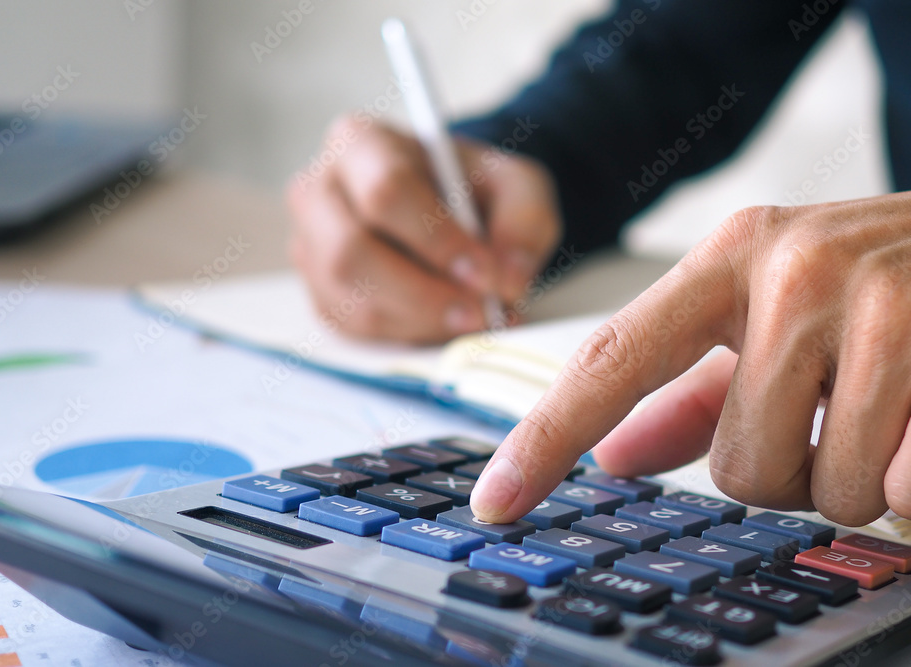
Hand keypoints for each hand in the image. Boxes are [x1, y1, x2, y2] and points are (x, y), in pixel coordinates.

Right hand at [287, 115, 560, 343]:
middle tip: (479, 312)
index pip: (384, 192)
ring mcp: (310, 247)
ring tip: (473, 318)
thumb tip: (509, 279)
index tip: (485, 273)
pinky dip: (410, 336)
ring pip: (354, 302)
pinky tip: (446, 322)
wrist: (448, 208)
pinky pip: (356, 330)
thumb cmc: (471, 188)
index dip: (437, 240)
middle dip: (423, 295)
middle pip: (350, 254)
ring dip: (422, 322)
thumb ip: (525, 222)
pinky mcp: (320, 294)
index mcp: (359, 143)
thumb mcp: (516, 184)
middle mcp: (318, 192)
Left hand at [471, 192, 910, 526]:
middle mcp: (794, 270)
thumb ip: (687, 390)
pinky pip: (901, 488)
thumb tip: (609, 457)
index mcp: (728, 258)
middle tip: (828, 419)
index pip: (611, 360)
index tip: (495, 503)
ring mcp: (882, 305)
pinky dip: (909, 483)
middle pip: (733, 464)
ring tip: (886, 412)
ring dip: (853, 477)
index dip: (545, 439)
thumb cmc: (875, 283)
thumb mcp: (769, 310)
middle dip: (782, 471)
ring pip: (822, 486)